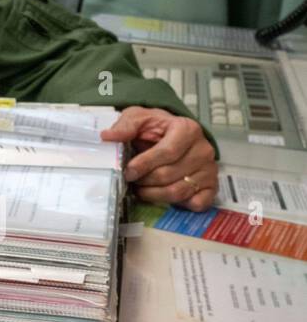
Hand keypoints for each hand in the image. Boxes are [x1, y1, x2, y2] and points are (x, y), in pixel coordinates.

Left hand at [100, 106, 216, 210]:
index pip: (167, 152)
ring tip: (141, 189)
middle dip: (145, 181)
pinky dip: (178, 204)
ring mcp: (209, 169)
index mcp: (188, 129)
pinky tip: (163, 196)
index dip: (145, 164)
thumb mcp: (139, 118)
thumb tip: (108, 136)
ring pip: (179, 191)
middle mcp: (203, 150)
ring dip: (154, 194)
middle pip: (170, 174)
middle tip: (132, 180)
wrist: (173, 133)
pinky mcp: (212, 185)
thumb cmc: (156, 126)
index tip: (128, 171)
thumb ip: (125, 126)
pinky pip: (198, 203)